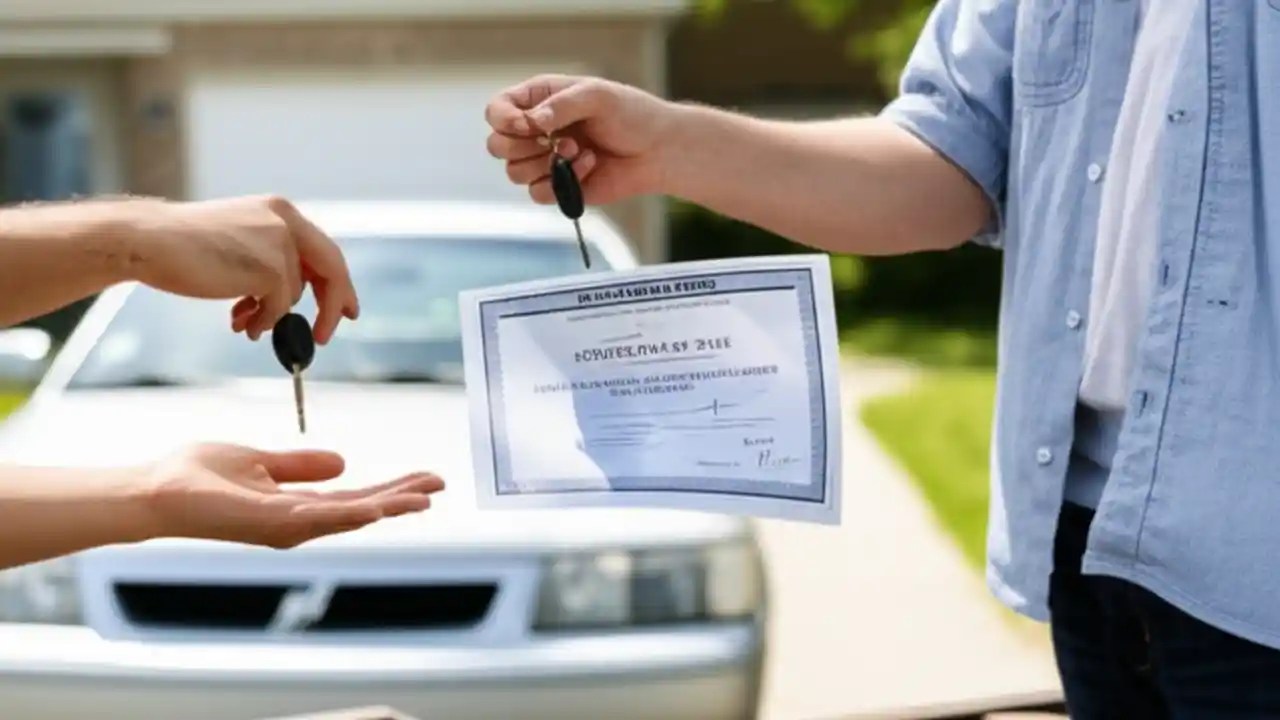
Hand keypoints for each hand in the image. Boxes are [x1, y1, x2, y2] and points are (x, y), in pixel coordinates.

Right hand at [127, 196, 358, 343]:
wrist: (148, 242)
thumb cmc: (182, 246)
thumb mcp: (237, 243)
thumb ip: (267, 260)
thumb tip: (287, 300)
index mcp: (278, 210)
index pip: (324, 249)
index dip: (338, 282)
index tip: (346, 308)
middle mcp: (285, 220)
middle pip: (331, 269)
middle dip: (331, 307)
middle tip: (326, 335)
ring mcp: (279, 243)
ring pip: (293, 295)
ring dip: (271, 315)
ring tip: (244, 322)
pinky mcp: (270, 268)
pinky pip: (279, 309)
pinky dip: (263, 322)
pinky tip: (240, 322)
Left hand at [140, 443, 443, 548]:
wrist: (156, 489)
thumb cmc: (195, 476)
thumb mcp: (259, 460)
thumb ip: (298, 464)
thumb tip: (341, 462)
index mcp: (295, 505)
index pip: (353, 497)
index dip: (390, 488)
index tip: (423, 478)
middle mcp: (297, 522)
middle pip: (362, 508)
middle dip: (401, 497)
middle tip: (439, 484)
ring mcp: (287, 526)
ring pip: (352, 516)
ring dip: (390, 505)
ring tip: (426, 495)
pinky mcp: (274, 523)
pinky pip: (325, 517)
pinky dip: (357, 511)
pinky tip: (382, 504)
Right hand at [484, 74, 677, 205]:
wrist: (658, 150)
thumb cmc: (631, 115)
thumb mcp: (597, 96)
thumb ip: (561, 105)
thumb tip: (531, 122)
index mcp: (540, 100)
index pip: (497, 110)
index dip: (503, 120)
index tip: (526, 126)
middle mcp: (537, 130)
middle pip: (497, 146)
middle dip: (522, 147)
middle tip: (556, 140)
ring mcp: (546, 160)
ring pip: (515, 173)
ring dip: (545, 165)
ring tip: (578, 150)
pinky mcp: (559, 186)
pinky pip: (539, 194)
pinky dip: (562, 183)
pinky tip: (589, 166)